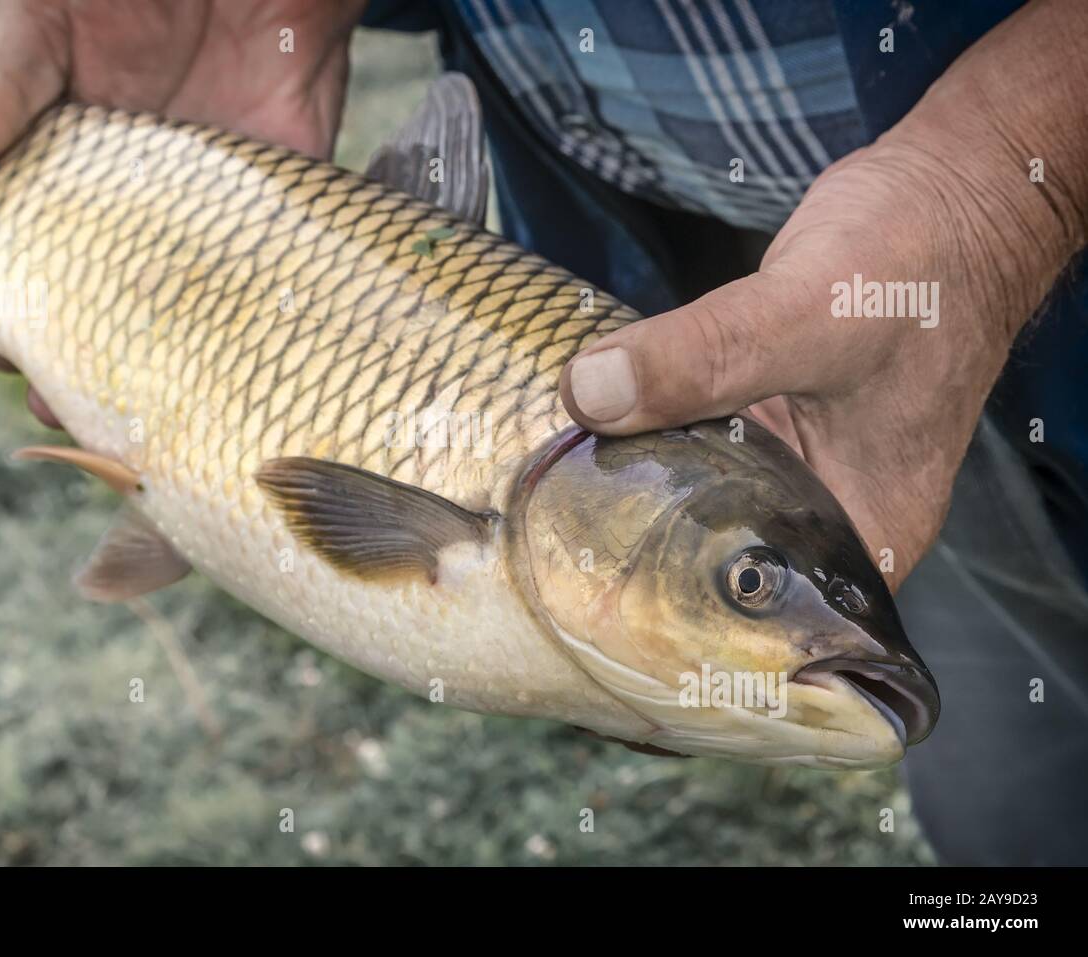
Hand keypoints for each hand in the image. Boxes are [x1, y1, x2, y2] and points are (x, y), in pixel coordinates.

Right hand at [0, 0, 365, 426]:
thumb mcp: (48, 18)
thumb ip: (5, 84)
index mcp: (73, 168)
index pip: (35, 255)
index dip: (15, 307)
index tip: (4, 346)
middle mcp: (143, 203)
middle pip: (109, 301)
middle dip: (87, 357)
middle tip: (73, 401)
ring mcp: (213, 207)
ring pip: (188, 309)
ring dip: (170, 366)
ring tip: (151, 412)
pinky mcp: (286, 194)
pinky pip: (276, 270)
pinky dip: (264, 320)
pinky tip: (245, 367)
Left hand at [559, 1, 1086, 587]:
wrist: (952, 192)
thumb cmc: (922, 261)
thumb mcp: (808, 315)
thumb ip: (704, 357)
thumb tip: (589, 394)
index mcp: (864, 534)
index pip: (763, 621)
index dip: (673, 612)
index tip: (582, 577)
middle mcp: (827, 513)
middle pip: (715, 558)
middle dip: (634, 541)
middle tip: (546, 521)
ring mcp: (795, 462)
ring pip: (695, 493)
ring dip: (632, 477)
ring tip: (551, 475)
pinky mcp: (764, 413)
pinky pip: (693, 436)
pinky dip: (649, 425)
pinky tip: (594, 415)